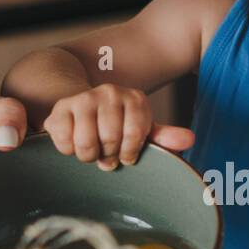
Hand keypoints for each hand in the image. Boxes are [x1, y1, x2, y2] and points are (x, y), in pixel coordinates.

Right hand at [41, 84, 193, 170]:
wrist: (83, 111)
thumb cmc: (118, 128)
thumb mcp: (143, 131)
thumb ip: (165, 137)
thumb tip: (189, 140)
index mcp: (134, 98)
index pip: (135, 135)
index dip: (129, 152)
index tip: (127, 155)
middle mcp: (109, 92)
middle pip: (109, 140)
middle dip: (108, 156)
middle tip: (107, 154)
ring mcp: (82, 99)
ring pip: (86, 144)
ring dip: (89, 156)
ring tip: (92, 150)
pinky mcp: (59, 110)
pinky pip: (65, 143)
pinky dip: (69, 150)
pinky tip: (74, 142)